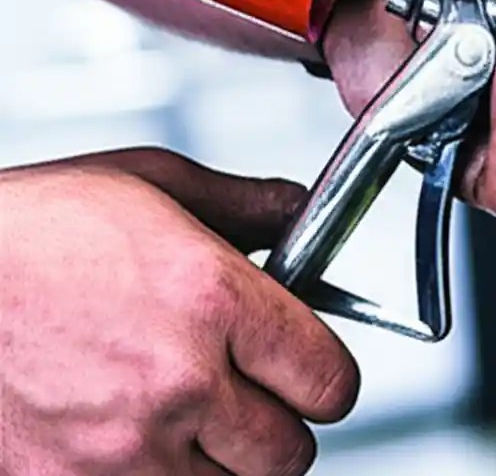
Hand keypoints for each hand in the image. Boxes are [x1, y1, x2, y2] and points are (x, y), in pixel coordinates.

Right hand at [0, 149, 358, 475]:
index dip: (324, 378)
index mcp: (211, 299)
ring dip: (219, 460)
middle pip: (290, 452)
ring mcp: (125, 448)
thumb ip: (241, 204)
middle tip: (242, 396)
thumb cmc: (25, 234)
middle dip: (275, 424)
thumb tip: (294, 209)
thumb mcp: (146, 182)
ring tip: (182, 414)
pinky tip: (134, 437)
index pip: (330, 381)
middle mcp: (177, 380)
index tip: (307, 373)